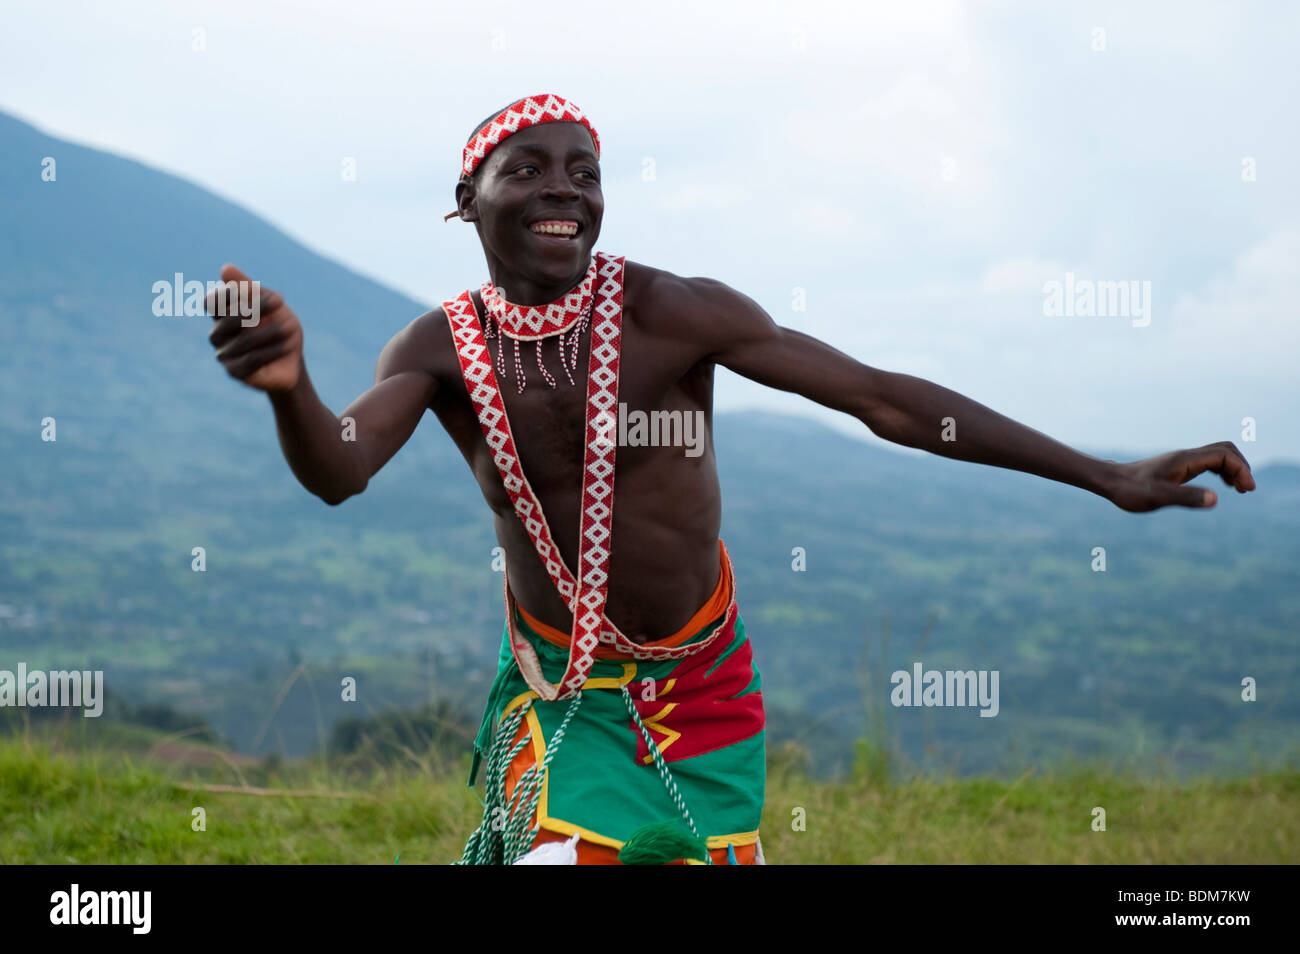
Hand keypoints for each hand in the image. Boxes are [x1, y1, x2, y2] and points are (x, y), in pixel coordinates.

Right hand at [207, 264, 302, 391]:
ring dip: (271, 332)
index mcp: (221, 314)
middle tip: (281, 301)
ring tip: (292, 328)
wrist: (292, 359)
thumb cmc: (278, 325)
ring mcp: (223, 354)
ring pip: (244, 341)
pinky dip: (273, 351)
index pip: (212, 301)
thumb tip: (225, 268)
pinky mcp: (236, 372)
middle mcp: (217, 334)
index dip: (229, 293)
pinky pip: (252, 360)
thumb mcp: (270, 303)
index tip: (256, 289)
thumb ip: (248, 287)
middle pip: (229, 318)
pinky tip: (289, 346)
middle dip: (257, 307)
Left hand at [1107, 442, 1255, 512]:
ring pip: (1216, 456)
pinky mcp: (1177, 468)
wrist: (1110, 482)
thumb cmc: (1131, 491)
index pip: (1224, 455)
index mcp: (1186, 459)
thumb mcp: (1159, 497)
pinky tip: (1219, 486)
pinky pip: (1206, 463)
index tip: (1247, 490)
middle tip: (1246, 489)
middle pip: (1225, 450)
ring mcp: (1182, 461)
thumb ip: (1186, 497)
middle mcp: (1186, 456)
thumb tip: (1216, 499)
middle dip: (1241, 467)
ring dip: (1232, 469)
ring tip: (1239, 489)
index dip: (1241, 470)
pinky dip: (1220, 471)